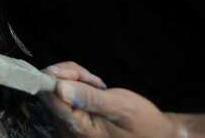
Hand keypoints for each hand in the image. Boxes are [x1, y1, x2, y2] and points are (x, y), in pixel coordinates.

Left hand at [42, 62, 182, 137]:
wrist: (156, 134)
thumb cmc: (143, 122)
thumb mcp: (121, 108)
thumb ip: (90, 97)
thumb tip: (58, 87)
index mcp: (77, 129)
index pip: (49, 96)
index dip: (59, 77)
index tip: (81, 73)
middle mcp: (65, 130)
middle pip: (48, 91)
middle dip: (69, 77)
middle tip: (95, 81)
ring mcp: (65, 126)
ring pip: (54, 90)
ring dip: (74, 81)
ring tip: (99, 88)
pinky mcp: (69, 120)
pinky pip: (61, 96)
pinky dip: (76, 87)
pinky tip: (93, 91)